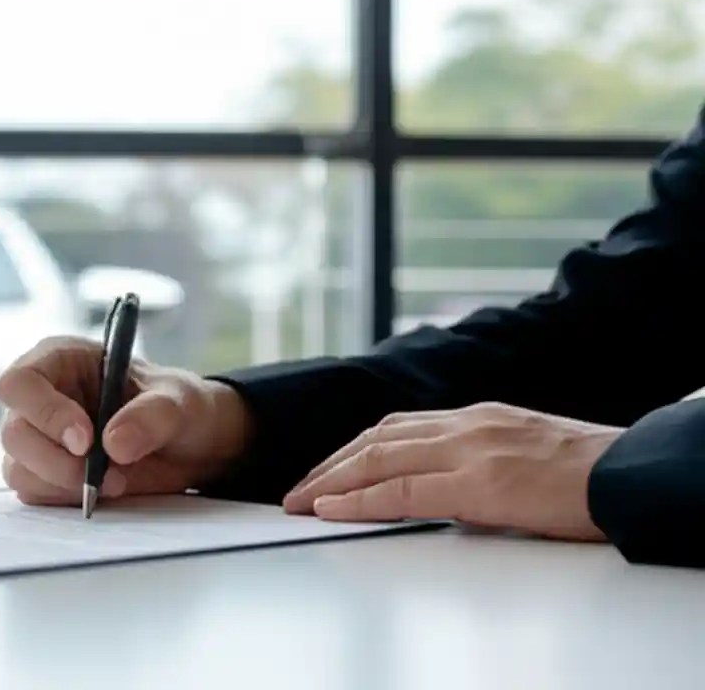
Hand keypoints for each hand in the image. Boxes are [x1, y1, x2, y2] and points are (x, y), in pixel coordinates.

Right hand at [0, 336, 250, 505]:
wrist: (188, 446)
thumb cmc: (178, 406)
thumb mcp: (179, 402)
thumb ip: (152, 415)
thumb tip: (114, 443)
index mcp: (61, 360)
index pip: (21, 382)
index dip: (44, 413)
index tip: (85, 441)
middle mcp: (41, 397)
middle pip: (14, 433)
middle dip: (56, 461)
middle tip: (105, 475)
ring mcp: (39, 438)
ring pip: (18, 469)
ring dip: (64, 484)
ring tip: (116, 482)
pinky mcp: (45, 473)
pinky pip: (35, 493)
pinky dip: (66, 499)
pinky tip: (103, 490)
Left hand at [282, 402, 622, 540]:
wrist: (630, 472)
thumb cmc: (585, 473)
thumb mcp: (519, 454)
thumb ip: (476, 463)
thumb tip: (440, 489)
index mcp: (475, 417)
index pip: (396, 428)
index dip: (352, 451)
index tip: (324, 471)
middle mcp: (465, 425)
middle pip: (375, 439)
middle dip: (329, 466)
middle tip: (296, 490)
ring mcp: (470, 449)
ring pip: (378, 459)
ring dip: (332, 481)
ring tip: (301, 501)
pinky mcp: (479, 482)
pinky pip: (402, 489)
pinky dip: (360, 499)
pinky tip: (332, 509)